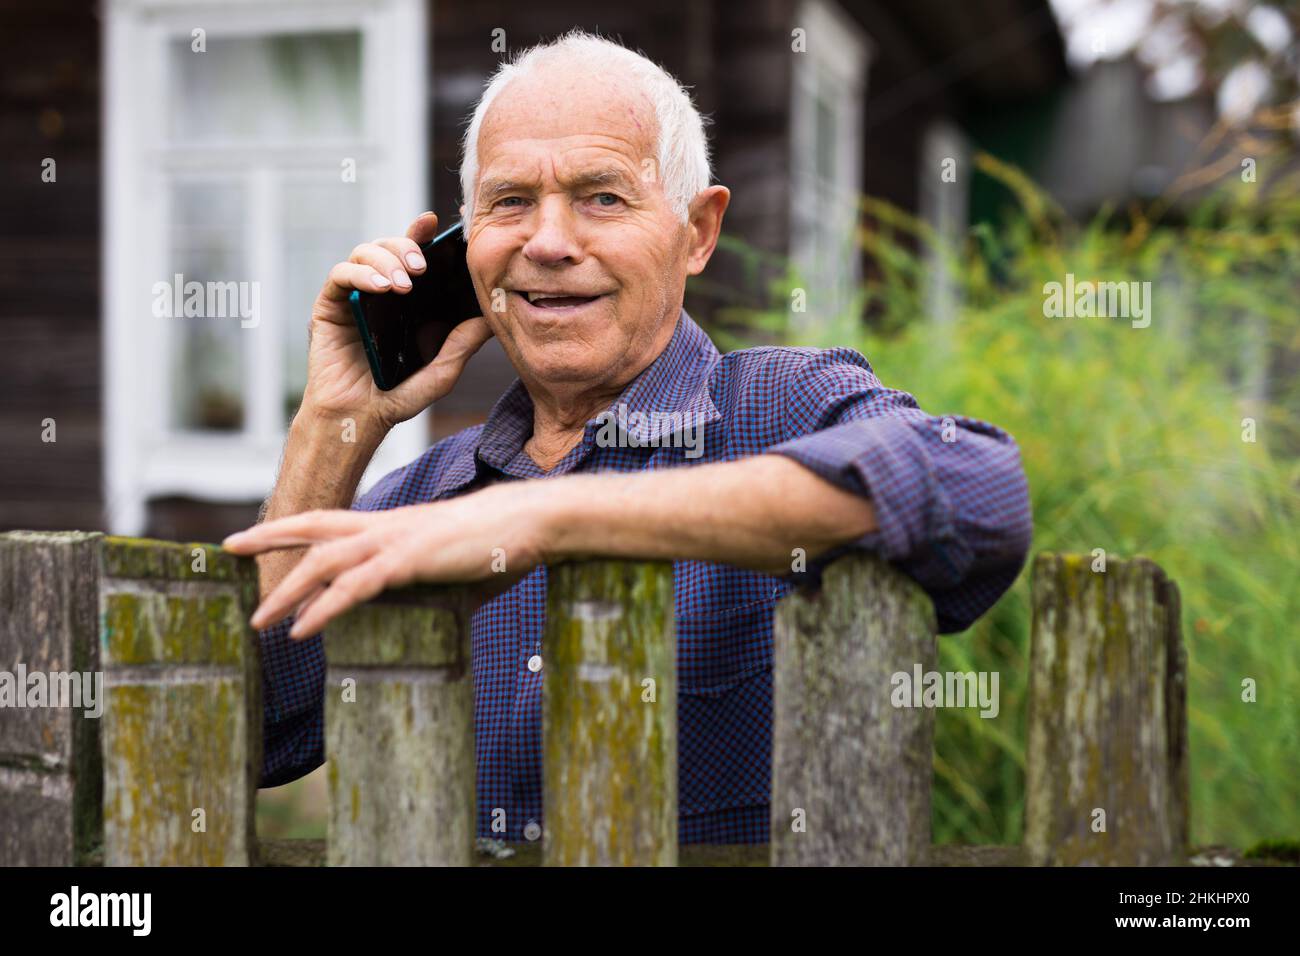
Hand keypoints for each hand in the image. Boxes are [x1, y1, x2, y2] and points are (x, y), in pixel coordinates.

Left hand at [223, 482, 553, 637]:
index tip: (255, 532)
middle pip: (313, 528)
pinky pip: (356, 587)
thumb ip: (436, 584)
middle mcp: (386, 527)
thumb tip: (440, 609)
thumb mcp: (455, 564)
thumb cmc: (501, 541)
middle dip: (268, 538)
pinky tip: (303, 630)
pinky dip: (324, 608)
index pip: (329, 520)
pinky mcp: (409, 562)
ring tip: (260, 620)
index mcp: (393, 524)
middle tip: (228, 549)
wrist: (530, 520)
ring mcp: (396, 542)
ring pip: (324, 561)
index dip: (290, 525)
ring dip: (287, 591)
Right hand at [304, 211, 493, 429]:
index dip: (425, 233)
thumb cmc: (397, 396)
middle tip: (423, 266)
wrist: (357, 419)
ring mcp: (355, 296)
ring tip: (403, 284)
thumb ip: (463, 344)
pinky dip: (361, 274)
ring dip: (386, 260)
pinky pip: (341, 274)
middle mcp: (380, 291)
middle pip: (391, 245)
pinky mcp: (330, 305)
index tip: (439, 221)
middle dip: (408, 246)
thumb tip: (491, 319)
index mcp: (408, 300)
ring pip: (365, 252)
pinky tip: (381, 287)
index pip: (417, 256)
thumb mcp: (441, 371)